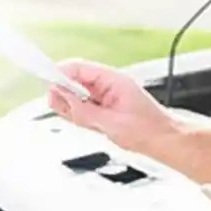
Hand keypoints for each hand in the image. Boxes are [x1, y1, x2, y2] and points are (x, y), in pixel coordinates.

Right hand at [48, 59, 177, 152]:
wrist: (164, 142)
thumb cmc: (148, 130)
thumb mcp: (111, 123)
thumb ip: (83, 110)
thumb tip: (62, 96)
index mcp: (114, 80)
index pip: (80, 69)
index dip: (61, 73)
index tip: (46, 80)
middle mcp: (109, 86)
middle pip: (75, 80)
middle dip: (63, 91)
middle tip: (56, 105)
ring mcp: (107, 98)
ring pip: (77, 95)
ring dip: (70, 105)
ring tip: (74, 117)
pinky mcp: (106, 110)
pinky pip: (84, 107)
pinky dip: (77, 113)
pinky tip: (79, 119)